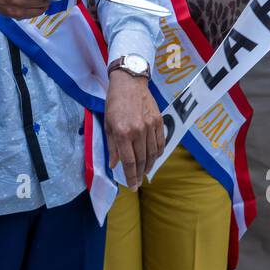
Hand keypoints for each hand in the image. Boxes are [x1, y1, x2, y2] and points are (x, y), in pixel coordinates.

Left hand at [104, 69, 164, 188]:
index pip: (129, 162)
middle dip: (139, 175)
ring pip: (152, 153)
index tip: (132, 187)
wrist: (129, 83)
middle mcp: (138, 131)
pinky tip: (153, 158)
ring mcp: (150, 126)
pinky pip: (160, 143)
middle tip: (138, 183)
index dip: (131, 177)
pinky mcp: (159, 121)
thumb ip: (112, 146)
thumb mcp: (108, 124)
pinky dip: (158, 153)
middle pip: (142, 160)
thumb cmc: (114, 103)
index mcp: (123, 133)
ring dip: (149, 166)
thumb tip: (114, 165)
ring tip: (145, 173)